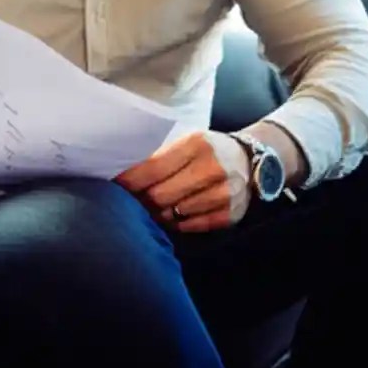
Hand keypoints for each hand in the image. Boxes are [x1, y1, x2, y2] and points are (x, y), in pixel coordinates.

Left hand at [115, 130, 251, 232]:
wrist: (251, 158)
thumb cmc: (208, 149)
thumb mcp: (188, 141)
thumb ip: (161, 156)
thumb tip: (124, 176)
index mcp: (197, 145)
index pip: (154, 168)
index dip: (130, 181)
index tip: (115, 186)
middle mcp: (213, 168)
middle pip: (161, 195)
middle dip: (142, 200)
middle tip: (131, 201)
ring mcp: (225, 193)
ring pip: (175, 214)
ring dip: (159, 213)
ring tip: (153, 207)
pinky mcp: (231, 214)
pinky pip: (193, 226)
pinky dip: (178, 223)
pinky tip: (174, 214)